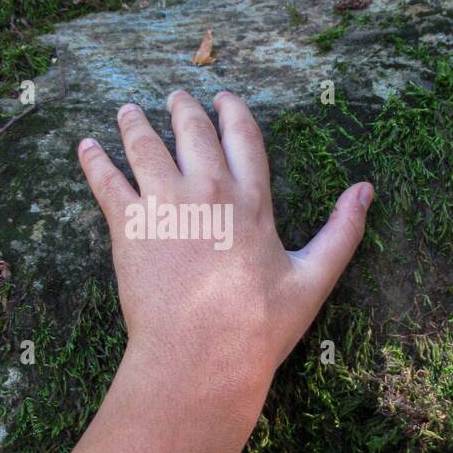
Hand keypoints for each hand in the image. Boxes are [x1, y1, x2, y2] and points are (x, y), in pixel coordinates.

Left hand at [78, 90, 372, 400]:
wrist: (200, 356)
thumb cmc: (259, 326)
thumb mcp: (314, 278)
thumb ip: (341, 230)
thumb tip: (365, 188)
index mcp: (252, 200)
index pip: (243, 136)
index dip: (233, 111)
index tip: (224, 98)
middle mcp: (208, 190)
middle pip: (193, 131)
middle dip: (183, 108)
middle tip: (175, 96)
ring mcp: (165, 202)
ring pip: (145, 144)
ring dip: (135, 123)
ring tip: (128, 111)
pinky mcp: (128, 224)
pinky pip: (106, 179)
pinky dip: (94, 159)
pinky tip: (86, 147)